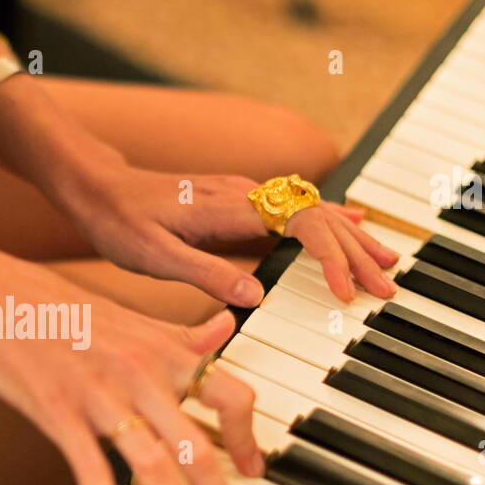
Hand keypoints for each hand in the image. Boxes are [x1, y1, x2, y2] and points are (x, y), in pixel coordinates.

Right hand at [0, 261, 263, 484]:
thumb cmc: (53, 304)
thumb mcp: (127, 314)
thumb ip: (180, 334)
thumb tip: (224, 328)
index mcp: (162, 350)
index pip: (232, 395)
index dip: (249, 437)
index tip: (254, 469)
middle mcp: (141, 374)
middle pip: (198, 448)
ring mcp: (101, 396)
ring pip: (155, 467)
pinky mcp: (60, 414)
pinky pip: (93, 472)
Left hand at [53, 153, 399, 304]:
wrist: (97, 188)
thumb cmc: (120, 222)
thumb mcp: (153, 257)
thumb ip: (204, 273)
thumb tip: (254, 295)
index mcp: (230, 207)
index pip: (301, 225)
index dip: (330, 257)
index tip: (344, 292)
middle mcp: (245, 194)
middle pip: (319, 216)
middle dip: (356, 252)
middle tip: (386, 288)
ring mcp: (245, 195)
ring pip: (314, 211)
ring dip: (351, 238)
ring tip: (385, 264)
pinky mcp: (241, 202)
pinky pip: (297, 210)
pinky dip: (330, 223)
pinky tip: (353, 225)